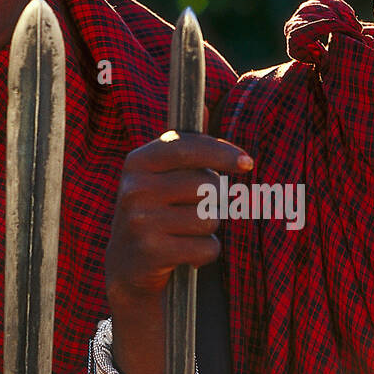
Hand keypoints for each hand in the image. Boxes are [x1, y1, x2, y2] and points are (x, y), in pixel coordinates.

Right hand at [104, 130, 251, 373]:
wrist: (126, 267)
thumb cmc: (155, 212)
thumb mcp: (159, 176)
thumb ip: (183, 145)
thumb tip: (206, 105)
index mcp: (137, 162)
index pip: (186, 146)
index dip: (221, 152)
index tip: (247, 163)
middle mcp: (134, 188)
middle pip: (206, 185)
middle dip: (214, 200)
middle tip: (196, 210)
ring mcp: (140, 220)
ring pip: (209, 218)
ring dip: (208, 228)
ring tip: (187, 232)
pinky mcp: (151, 252)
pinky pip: (205, 248)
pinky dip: (205, 253)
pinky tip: (185, 254)